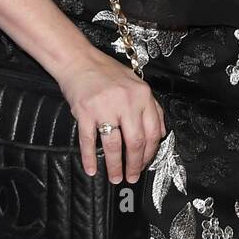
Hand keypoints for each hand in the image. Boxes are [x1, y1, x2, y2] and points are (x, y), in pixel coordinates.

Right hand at [57, 47, 166, 184]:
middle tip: (133, 177)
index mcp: (142, 95)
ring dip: (115, 166)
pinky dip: (90, 157)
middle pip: (136, 142)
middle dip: (135, 165)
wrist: (79, 60)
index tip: (146, 164)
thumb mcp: (136, 83)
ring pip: (114, 145)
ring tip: (115, 178)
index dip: (150, 153)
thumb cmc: (107, 72)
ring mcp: (104, 108)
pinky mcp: (85, 112)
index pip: (153, 131)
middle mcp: (126, 102)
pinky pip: (88, 140)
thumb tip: (160, 131)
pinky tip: (92, 168)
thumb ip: (150, 106)